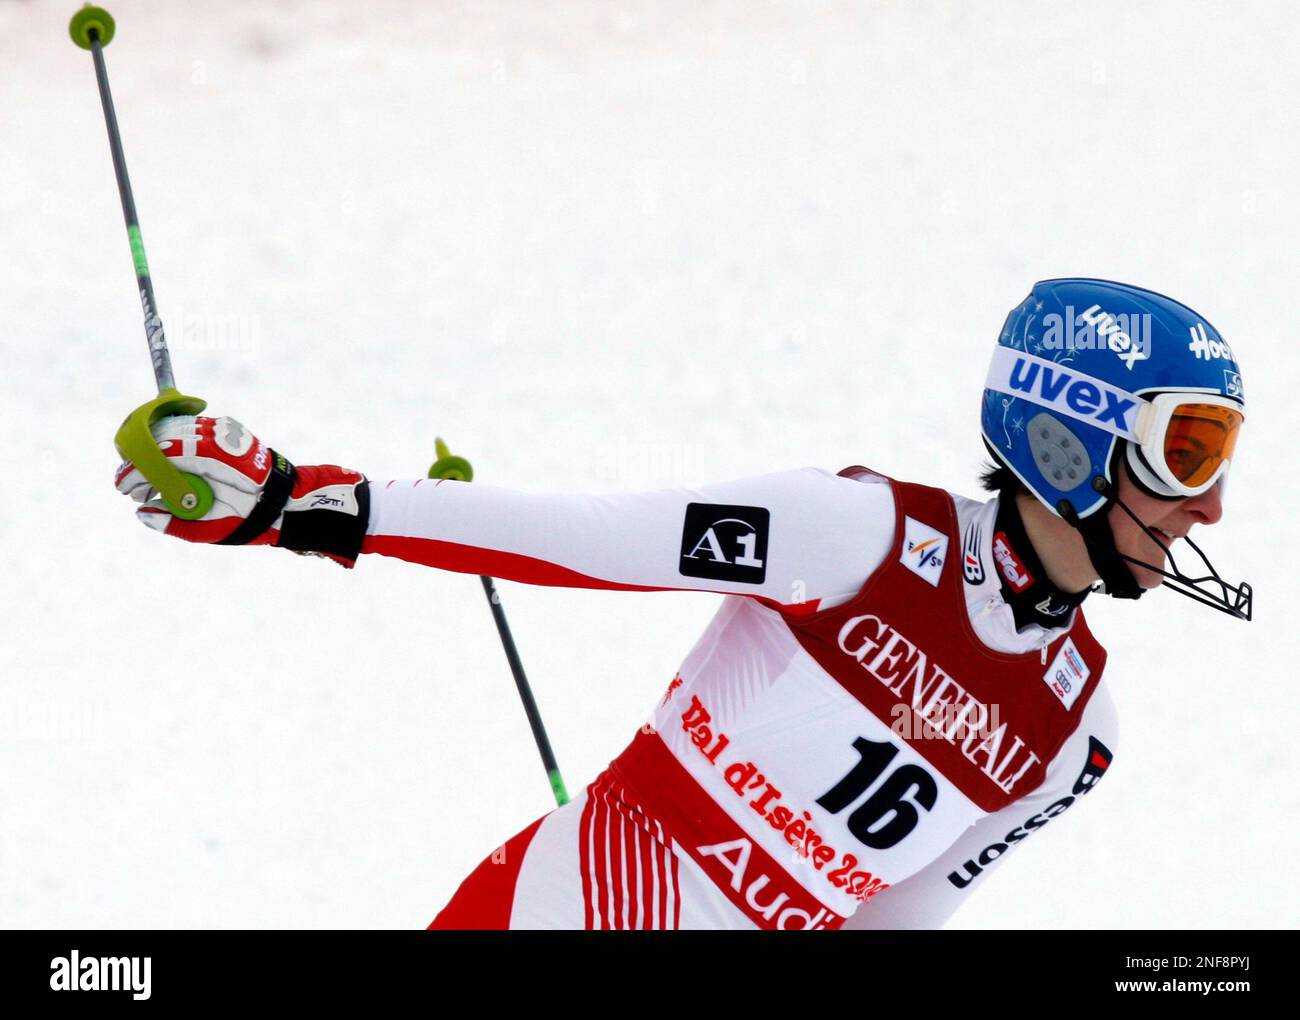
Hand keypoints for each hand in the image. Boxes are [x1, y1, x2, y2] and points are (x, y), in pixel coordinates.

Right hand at [115, 415, 368, 564]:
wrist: (286, 502)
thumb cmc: (250, 519)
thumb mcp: (212, 529)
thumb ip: (175, 523)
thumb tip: (142, 513)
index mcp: (211, 458)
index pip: (160, 456)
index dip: (136, 471)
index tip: (123, 488)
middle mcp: (215, 437)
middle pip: (162, 439)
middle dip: (140, 463)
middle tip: (132, 489)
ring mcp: (222, 429)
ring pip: (173, 431)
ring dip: (154, 455)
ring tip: (149, 484)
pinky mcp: (226, 430)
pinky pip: (189, 433)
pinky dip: (173, 449)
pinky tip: (168, 471)